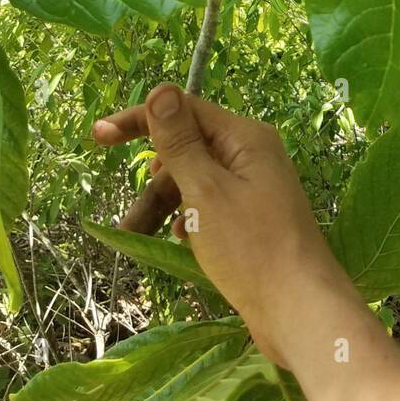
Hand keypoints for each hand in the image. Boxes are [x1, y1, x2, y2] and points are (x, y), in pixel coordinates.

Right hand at [92, 83, 346, 365]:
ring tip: (138, 239)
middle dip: (153, 184)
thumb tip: (161, 89)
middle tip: (124, 223)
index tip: (97, 136)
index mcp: (245, 138)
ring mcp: (255, 188)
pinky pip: (210, 206)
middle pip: (187, 152)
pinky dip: (189, 219)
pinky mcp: (254, 219)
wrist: (301, 311)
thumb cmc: (252, 248)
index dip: (140, 120)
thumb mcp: (206, 190)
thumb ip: (180, 142)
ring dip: (166, 206)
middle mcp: (252, 156)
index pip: (184, 111)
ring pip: (196, 183)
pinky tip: (181, 241)